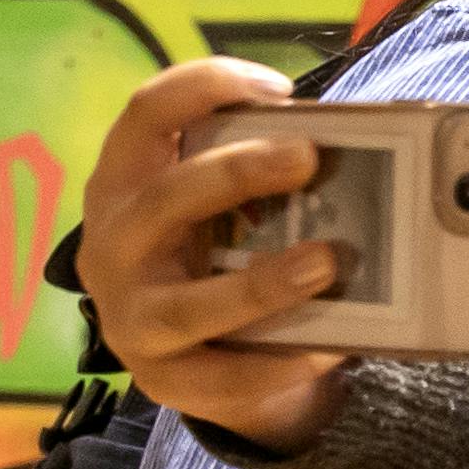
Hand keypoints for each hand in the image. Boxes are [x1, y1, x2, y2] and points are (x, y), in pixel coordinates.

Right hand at [79, 59, 352, 451]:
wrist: (210, 365)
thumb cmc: (222, 260)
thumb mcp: (225, 210)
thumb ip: (262, 179)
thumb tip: (355, 145)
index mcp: (125, 187)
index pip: (145, 115)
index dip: (203, 87)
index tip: (279, 89)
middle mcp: (113, 248)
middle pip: (164, 200)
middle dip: (237, 173)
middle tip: (309, 158)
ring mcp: (130, 320)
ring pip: (188, 305)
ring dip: (261, 284)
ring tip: (326, 264)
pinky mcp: (164, 381)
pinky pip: (227, 377)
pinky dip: (282, 363)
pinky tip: (330, 348)